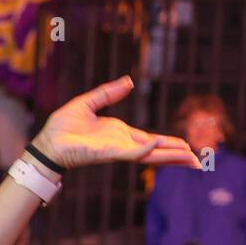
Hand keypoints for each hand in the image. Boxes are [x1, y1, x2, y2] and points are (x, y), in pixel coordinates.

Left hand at [34, 76, 200, 170]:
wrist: (47, 141)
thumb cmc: (63, 126)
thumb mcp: (89, 102)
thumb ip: (109, 92)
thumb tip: (129, 82)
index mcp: (120, 135)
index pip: (152, 140)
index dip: (169, 144)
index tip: (187, 147)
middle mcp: (122, 145)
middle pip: (156, 151)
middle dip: (177, 156)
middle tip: (199, 162)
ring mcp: (117, 151)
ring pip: (150, 155)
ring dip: (170, 156)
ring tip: (191, 159)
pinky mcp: (108, 154)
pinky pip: (131, 152)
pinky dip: (145, 148)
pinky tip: (159, 143)